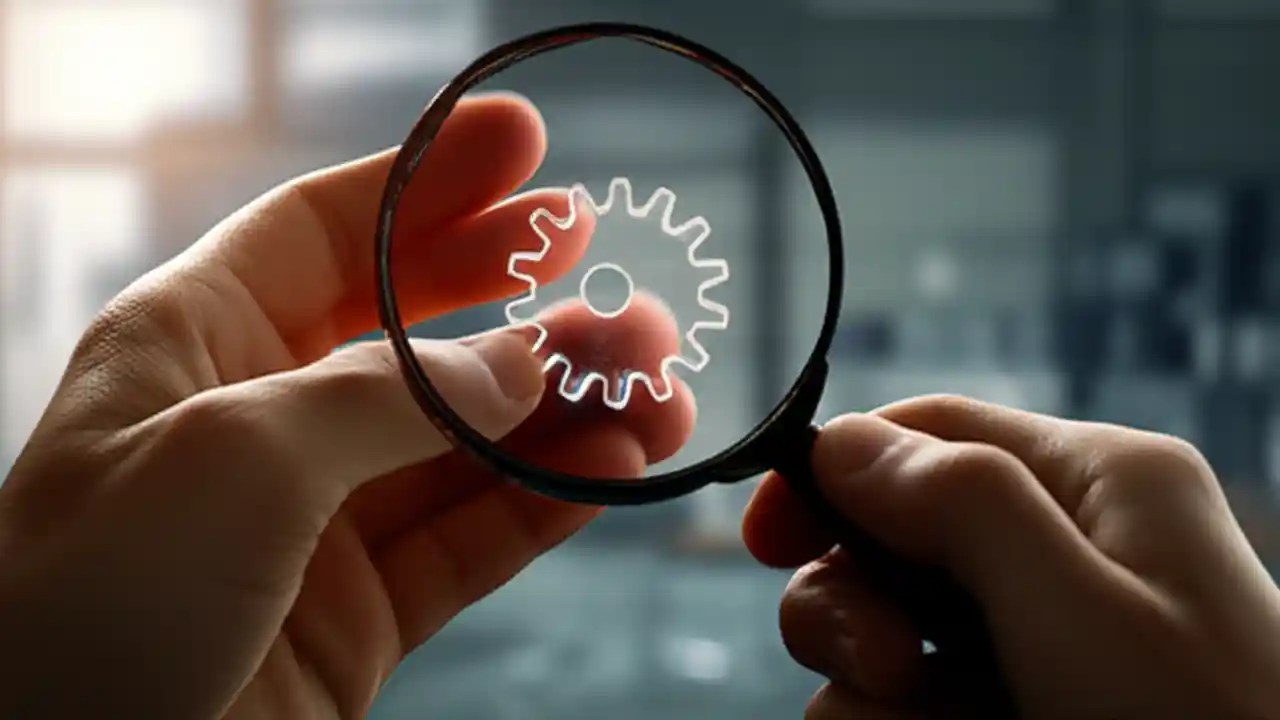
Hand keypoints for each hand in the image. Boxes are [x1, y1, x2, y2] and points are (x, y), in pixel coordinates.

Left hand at [0, 94, 694, 718]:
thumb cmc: (86, 617)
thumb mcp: (231, 461)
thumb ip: (385, 399)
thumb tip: (520, 361)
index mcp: (190, 348)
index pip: (326, 233)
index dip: (428, 184)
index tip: (523, 148)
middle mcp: (258, 424)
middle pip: (414, 335)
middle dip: (518, 301)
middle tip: (618, 284)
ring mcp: (315, 523)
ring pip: (464, 445)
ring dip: (563, 414)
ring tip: (657, 389)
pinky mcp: (360, 615)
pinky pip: (471, 538)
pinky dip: (547, 503)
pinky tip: (613, 469)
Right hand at [743, 395, 1279, 718]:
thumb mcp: (1081, 613)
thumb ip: (962, 507)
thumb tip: (841, 441)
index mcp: (1097, 482)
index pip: (931, 429)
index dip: (834, 470)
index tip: (764, 540)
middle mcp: (1065, 550)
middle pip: (890, 540)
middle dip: (861, 609)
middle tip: (896, 674)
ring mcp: (1039, 641)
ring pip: (883, 637)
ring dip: (879, 699)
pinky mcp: (1017, 709)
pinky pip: (905, 707)